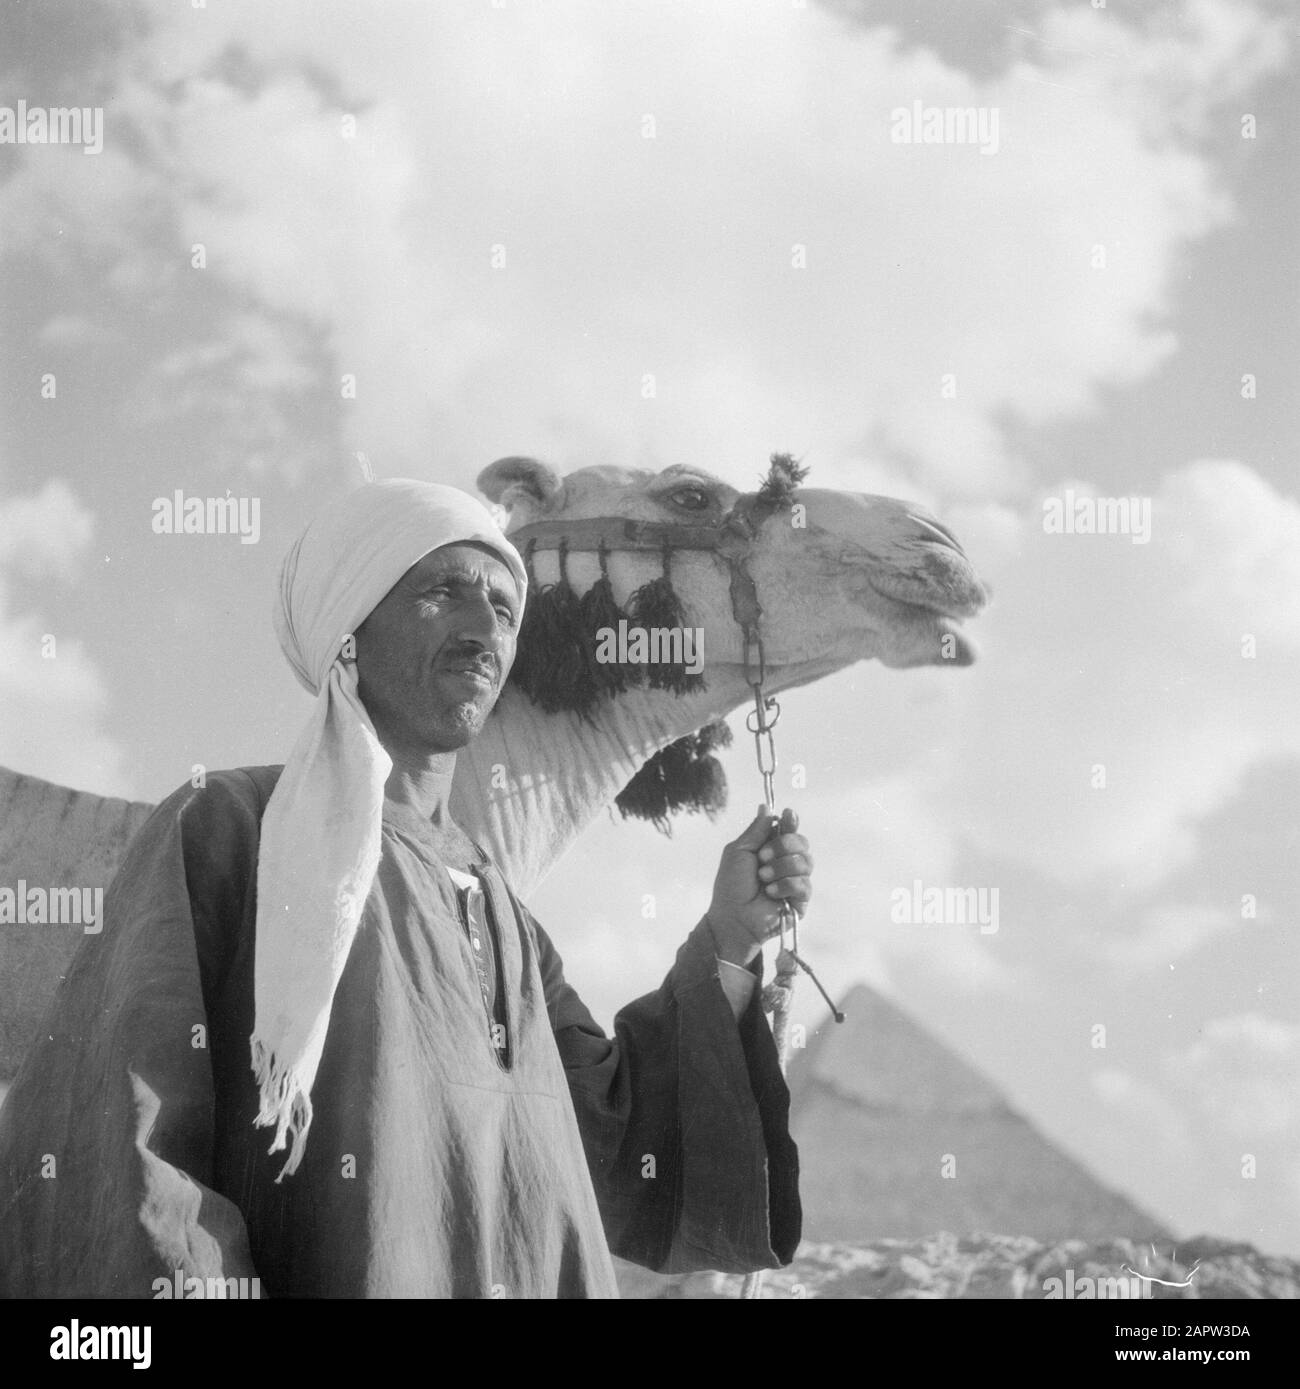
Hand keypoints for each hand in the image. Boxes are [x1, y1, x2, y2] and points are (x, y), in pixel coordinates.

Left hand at [705, 806, 812, 966]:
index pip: (790, 830)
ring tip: (763, 878)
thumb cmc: (731, 885)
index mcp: (773, 849)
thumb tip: (766, 806)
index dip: (792, 821)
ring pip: (805, 861)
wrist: (732, 916)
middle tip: (762, 857)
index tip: (788, 813)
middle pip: (802, 842)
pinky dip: (785, 885)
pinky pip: (804, 884)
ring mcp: (796, 881)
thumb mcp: (738, 851)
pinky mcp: (801, 900)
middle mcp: (787, 863)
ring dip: (781, 867)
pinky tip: (771, 892)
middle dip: (783, 846)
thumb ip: (756, 830)